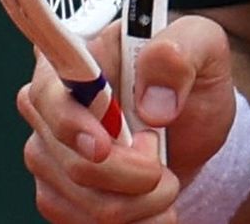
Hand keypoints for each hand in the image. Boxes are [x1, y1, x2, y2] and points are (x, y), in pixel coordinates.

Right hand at [17, 17, 238, 222]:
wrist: (191, 122)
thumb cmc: (187, 75)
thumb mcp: (201, 44)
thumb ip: (179, 54)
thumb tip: (152, 102)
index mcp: (73, 60)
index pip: (47, 94)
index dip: (70, 126)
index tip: (103, 148)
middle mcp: (48, 109)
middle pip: (75, 164)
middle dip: (135, 175)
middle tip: (162, 158)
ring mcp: (47, 155)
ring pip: (88, 204)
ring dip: (142, 203)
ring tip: (166, 180)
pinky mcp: (57, 194)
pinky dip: (135, 222)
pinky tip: (151, 203)